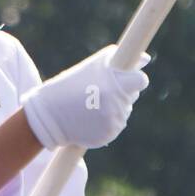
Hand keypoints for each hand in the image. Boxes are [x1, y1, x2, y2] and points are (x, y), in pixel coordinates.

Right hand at [19, 44, 150, 150]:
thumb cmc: (69, 85)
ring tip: (92, 104)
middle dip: (121, 91)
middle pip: (133, 95)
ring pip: (125, 111)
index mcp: (113, 84)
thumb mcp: (91, 66)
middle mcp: (116, 105)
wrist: (48, 116)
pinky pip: (116, 125)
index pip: (141, 81)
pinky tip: (91, 117)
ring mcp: (113, 122)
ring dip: (115, 107)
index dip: (135, 78)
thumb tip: (146, 59)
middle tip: (99, 90)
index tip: (128, 78)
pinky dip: (107, 121)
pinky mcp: (109, 136)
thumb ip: (119, 60)